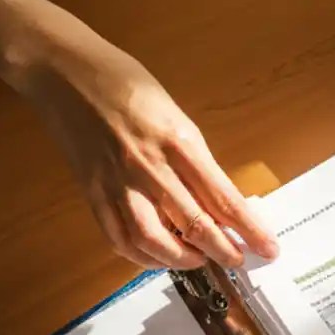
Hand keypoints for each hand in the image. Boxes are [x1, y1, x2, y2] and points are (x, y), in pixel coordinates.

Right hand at [24, 37, 279, 269]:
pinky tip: (160, 257)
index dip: (250, 230)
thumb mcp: (178, 119)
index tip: (269, 249)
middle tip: (239, 261)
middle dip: (223, 251)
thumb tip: (221, 202)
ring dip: (182, 260)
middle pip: (194, 224)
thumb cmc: (129, 87)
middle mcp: (149, 167)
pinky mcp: (93, 194)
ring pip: (153, 240)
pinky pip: (119, 238)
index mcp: (179, 143)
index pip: (223, 198)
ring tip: (200, 261)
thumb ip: (197, 161)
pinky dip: (142, 257)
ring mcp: (118, 183)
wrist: (65, 73)